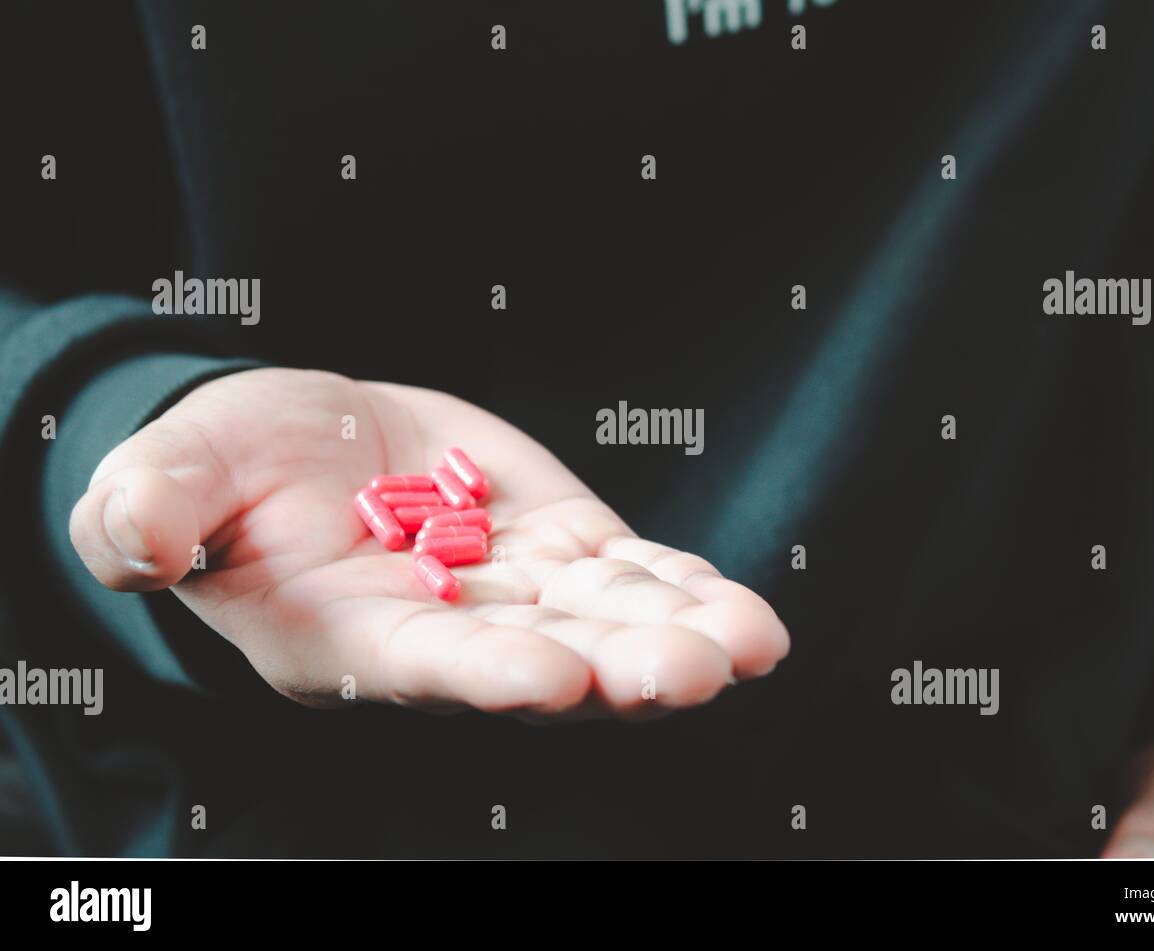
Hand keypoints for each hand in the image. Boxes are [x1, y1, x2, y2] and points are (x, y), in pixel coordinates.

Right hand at [69, 368, 788, 717]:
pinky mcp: (561, 544)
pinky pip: (631, 578)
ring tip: (749, 643)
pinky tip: (744, 615)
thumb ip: (152, 507)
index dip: (485, 675)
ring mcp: (518, 590)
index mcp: (352, 638)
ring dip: (680, 635)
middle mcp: (450, 633)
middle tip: (690, 673)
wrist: (307, 445)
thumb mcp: (171, 474)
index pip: (423, 667)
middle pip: (544, 662)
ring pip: (607, 624)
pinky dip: (686, 590)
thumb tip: (135, 542)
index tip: (551, 678)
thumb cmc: (227, 470)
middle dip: (617, 669)